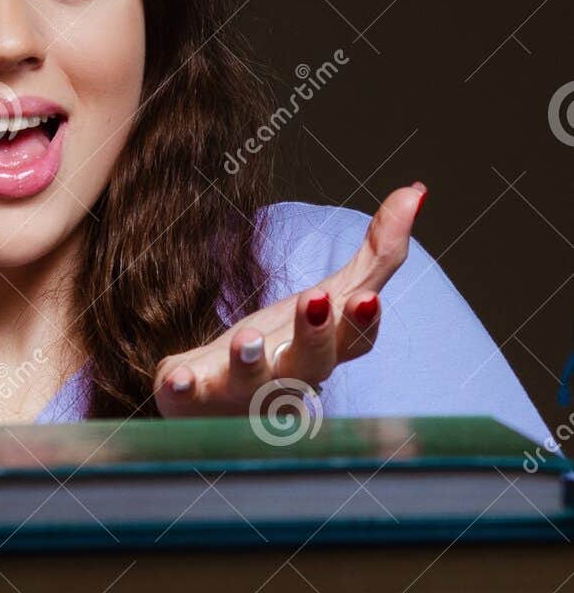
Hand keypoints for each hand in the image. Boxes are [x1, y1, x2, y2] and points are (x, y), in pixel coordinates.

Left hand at [152, 183, 426, 416]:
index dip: (362, 323)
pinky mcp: (195, 398)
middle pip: (311, 362)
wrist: (221, 401)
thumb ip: (377, 254)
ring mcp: (242, 390)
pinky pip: (189, 399)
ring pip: (252, 381)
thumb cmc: (286, 347)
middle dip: (315, 334)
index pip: (354, 342)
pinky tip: (176, 379)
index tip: (369, 299)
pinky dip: (185, 390)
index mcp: (326, 352)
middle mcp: (290, 377)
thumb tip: (416, 191)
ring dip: (251, 361)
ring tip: (247, 339)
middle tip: (314, 300)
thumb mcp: (331, 297)